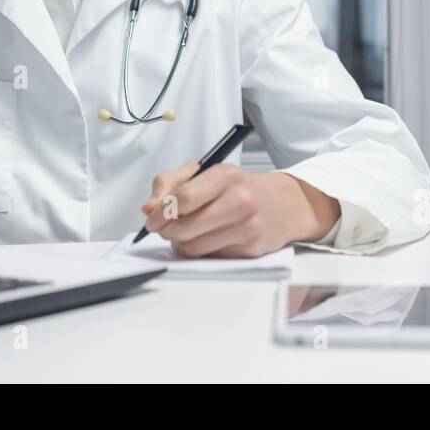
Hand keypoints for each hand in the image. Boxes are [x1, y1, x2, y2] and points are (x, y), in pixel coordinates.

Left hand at [139, 162, 339, 257]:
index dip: (161, 211)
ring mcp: (247, 228)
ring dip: (179, 243)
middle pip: (185, 227)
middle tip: (162, 227)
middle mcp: (240, 201)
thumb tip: (148, 208)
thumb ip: (171, 183)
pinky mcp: (249, 251)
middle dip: (166, 230)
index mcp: (226, 175)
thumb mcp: (205, 172)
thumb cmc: (237, 187)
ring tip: (183, 233)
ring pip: (193, 247)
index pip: (184, 198)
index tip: (151, 217)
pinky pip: (209, 257)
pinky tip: (205, 239)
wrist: (281, 205)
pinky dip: (199, 250)